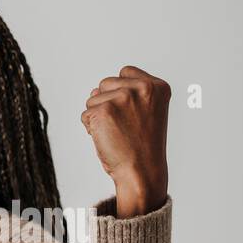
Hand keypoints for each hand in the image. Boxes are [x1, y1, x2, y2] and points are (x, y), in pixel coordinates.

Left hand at [82, 66, 169, 217]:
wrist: (141, 171)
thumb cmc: (142, 147)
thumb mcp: (147, 113)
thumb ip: (127, 94)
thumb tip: (96, 89)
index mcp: (157, 87)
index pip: (126, 71)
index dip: (120, 92)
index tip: (129, 112)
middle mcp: (142, 88)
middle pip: (105, 83)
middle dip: (106, 103)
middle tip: (122, 125)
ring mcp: (123, 97)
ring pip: (92, 98)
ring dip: (97, 116)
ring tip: (115, 132)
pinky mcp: (104, 110)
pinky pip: (85, 115)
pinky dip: (90, 128)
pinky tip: (106, 138)